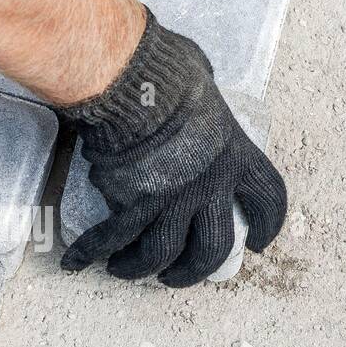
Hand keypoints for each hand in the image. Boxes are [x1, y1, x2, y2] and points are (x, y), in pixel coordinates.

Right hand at [59, 11, 287, 287]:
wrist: (132, 84)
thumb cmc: (168, 71)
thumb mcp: (205, 84)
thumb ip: (205, 106)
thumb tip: (195, 91)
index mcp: (234, 156)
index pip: (268, 200)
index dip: (266, 225)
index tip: (258, 243)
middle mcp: (208, 187)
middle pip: (212, 248)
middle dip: (194, 270)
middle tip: (177, 275)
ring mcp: (170, 200)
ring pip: (161, 254)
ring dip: (142, 268)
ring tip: (126, 270)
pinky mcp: (131, 204)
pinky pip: (111, 238)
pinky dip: (91, 253)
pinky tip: (77, 263)